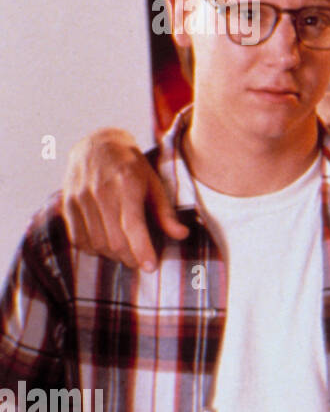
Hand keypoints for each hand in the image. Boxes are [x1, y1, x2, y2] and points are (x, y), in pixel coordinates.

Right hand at [61, 128, 187, 270]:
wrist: (98, 144)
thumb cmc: (132, 166)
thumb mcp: (155, 183)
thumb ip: (165, 212)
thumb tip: (181, 235)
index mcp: (127, 184)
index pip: (133, 227)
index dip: (142, 250)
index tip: (150, 267)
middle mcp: (101, 191)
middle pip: (114, 240)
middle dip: (130, 257)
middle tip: (140, 260)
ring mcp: (80, 198)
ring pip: (96, 242)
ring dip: (113, 255)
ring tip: (126, 253)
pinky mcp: (67, 204)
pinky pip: (78, 238)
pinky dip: (93, 249)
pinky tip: (106, 245)